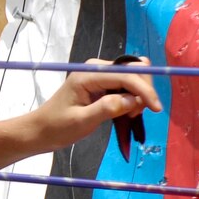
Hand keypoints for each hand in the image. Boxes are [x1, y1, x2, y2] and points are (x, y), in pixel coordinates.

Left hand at [24, 60, 162, 154]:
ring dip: (139, 95)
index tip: (157, 109)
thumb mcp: (82, 121)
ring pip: (134, 77)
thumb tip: (133, 100)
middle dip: (143, 91)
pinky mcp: (103, 83)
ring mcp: (101, 74)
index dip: (145, 90)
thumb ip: (107, 108)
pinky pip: (127, 85)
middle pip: (135, 70)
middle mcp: (97, 68)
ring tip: (129, 116)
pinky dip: (133, 98)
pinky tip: (127, 113)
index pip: (127, 75)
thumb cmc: (58, 127)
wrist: (42, 130)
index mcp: (89, 74)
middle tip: (135, 115)